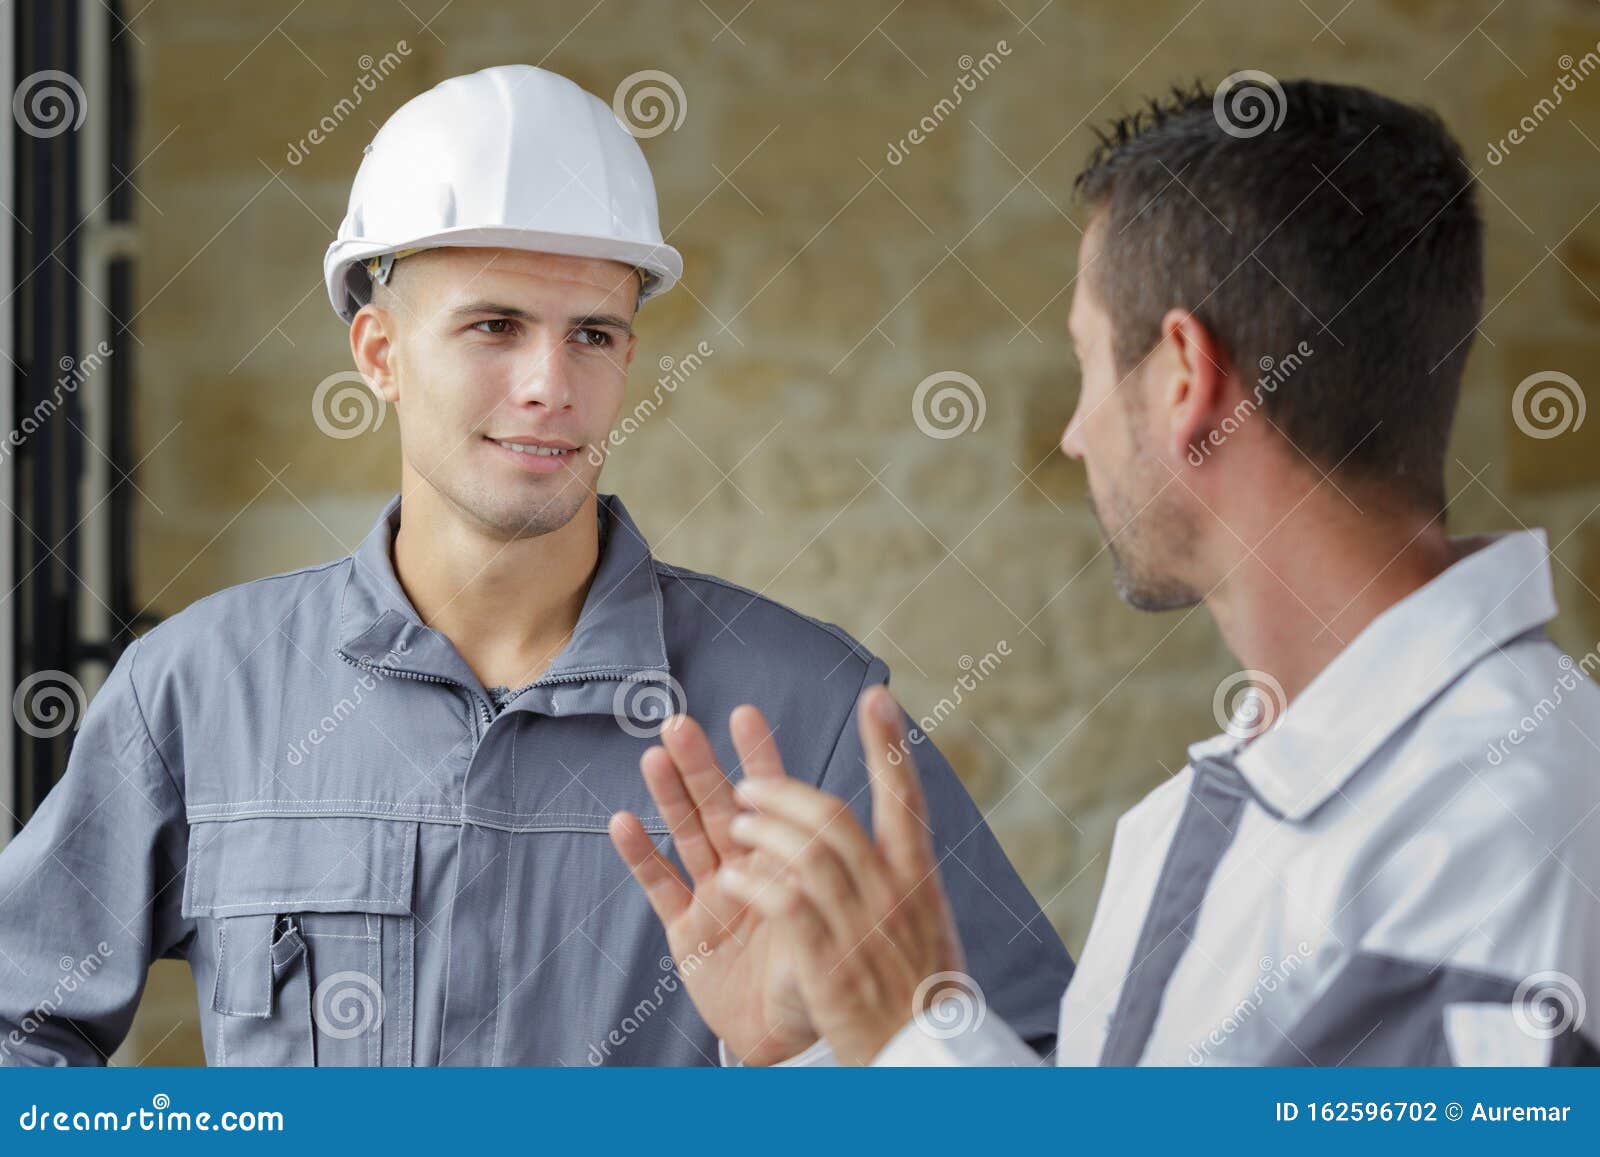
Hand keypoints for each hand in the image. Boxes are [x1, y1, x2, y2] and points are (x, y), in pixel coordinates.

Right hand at [609, 707, 817, 1065]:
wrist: (795, 1042)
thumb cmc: (823, 978)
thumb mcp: (832, 930)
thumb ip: (820, 892)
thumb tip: (815, 852)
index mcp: (784, 861)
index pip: (772, 798)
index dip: (759, 757)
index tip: (744, 714)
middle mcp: (746, 869)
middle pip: (717, 806)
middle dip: (700, 764)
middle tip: (679, 723)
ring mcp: (712, 896)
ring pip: (686, 835)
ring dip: (669, 796)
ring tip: (654, 756)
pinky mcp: (686, 931)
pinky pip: (660, 887)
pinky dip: (641, 856)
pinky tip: (623, 823)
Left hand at [719, 685, 965, 1064]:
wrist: (922, 1056)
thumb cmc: (915, 983)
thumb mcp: (923, 916)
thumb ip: (895, 869)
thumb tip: (883, 822)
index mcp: (916, 877)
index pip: (905, 799)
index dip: (890, 746)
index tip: (877, 695)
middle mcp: (890, 894)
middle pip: (832, 820)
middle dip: (783, 790)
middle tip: (747, 783)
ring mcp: (858, 928)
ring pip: (805, 855)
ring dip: (763, 828)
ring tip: (734, 818)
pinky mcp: (826, 965)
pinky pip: (785, 907)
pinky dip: (757, 882)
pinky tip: (734, 872)